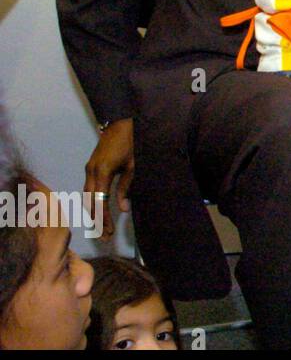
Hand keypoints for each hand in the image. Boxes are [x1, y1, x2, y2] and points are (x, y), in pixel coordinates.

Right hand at [82, 118, 133, 238]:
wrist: (122, 123)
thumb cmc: (131, 143)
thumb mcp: (133, 166)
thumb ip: (127, 187)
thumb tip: (123, 209)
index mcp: (101, 171)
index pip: (100, 201)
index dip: (104, 218)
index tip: (108, 231)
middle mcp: (91, 171)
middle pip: (90, 201)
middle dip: (97, 219)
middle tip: (104, 236)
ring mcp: (89, 168)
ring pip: (87, 195)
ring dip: (94, 211)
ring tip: (102, 227)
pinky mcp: (91, 166)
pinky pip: (89, 188)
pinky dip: (93, 201)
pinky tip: (100, 210)